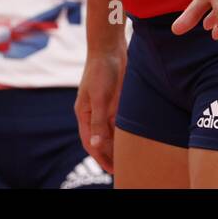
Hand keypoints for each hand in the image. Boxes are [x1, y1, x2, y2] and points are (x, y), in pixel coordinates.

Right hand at [74, 50, 124, 174]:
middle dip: (108, 154)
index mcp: (84, 113)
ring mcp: (105, 106)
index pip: (90, 142)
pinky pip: (119, 120)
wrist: (110, 47)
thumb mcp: (99, 97)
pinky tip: (133, 139)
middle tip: (122, 170)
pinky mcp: (116, 99)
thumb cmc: (101, 70)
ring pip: (111, 131)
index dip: (99, 157)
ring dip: (117, 144)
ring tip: (129, 160)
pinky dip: (124, 131)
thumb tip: (94, 144)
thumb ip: (98, 121)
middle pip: (100, 139)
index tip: (111, 171)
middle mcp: (94, 112)